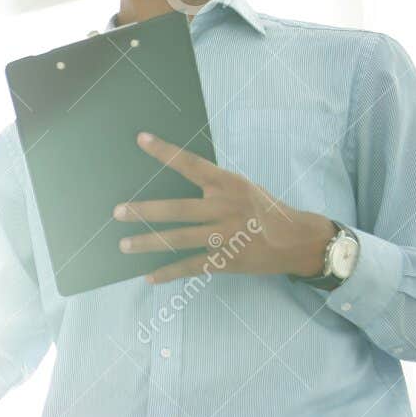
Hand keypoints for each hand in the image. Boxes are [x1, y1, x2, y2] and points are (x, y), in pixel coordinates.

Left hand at [115, 133, 334, 284]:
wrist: (297, 240)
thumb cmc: (265, 210)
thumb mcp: (244, 188)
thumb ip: (214, 187)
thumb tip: (178, 186)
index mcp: (228, 184)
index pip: (192, 164)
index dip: (165, 152)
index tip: (141, 139)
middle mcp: (225, 207)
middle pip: (178, 209)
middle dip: (145, 211)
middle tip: (117, 212)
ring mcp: (225, 235)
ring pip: (179, 239)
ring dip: (148, 243)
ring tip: (124, 245)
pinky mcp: (227, 260)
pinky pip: (191, 267)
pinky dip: (169, 273)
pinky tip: (150, 277)